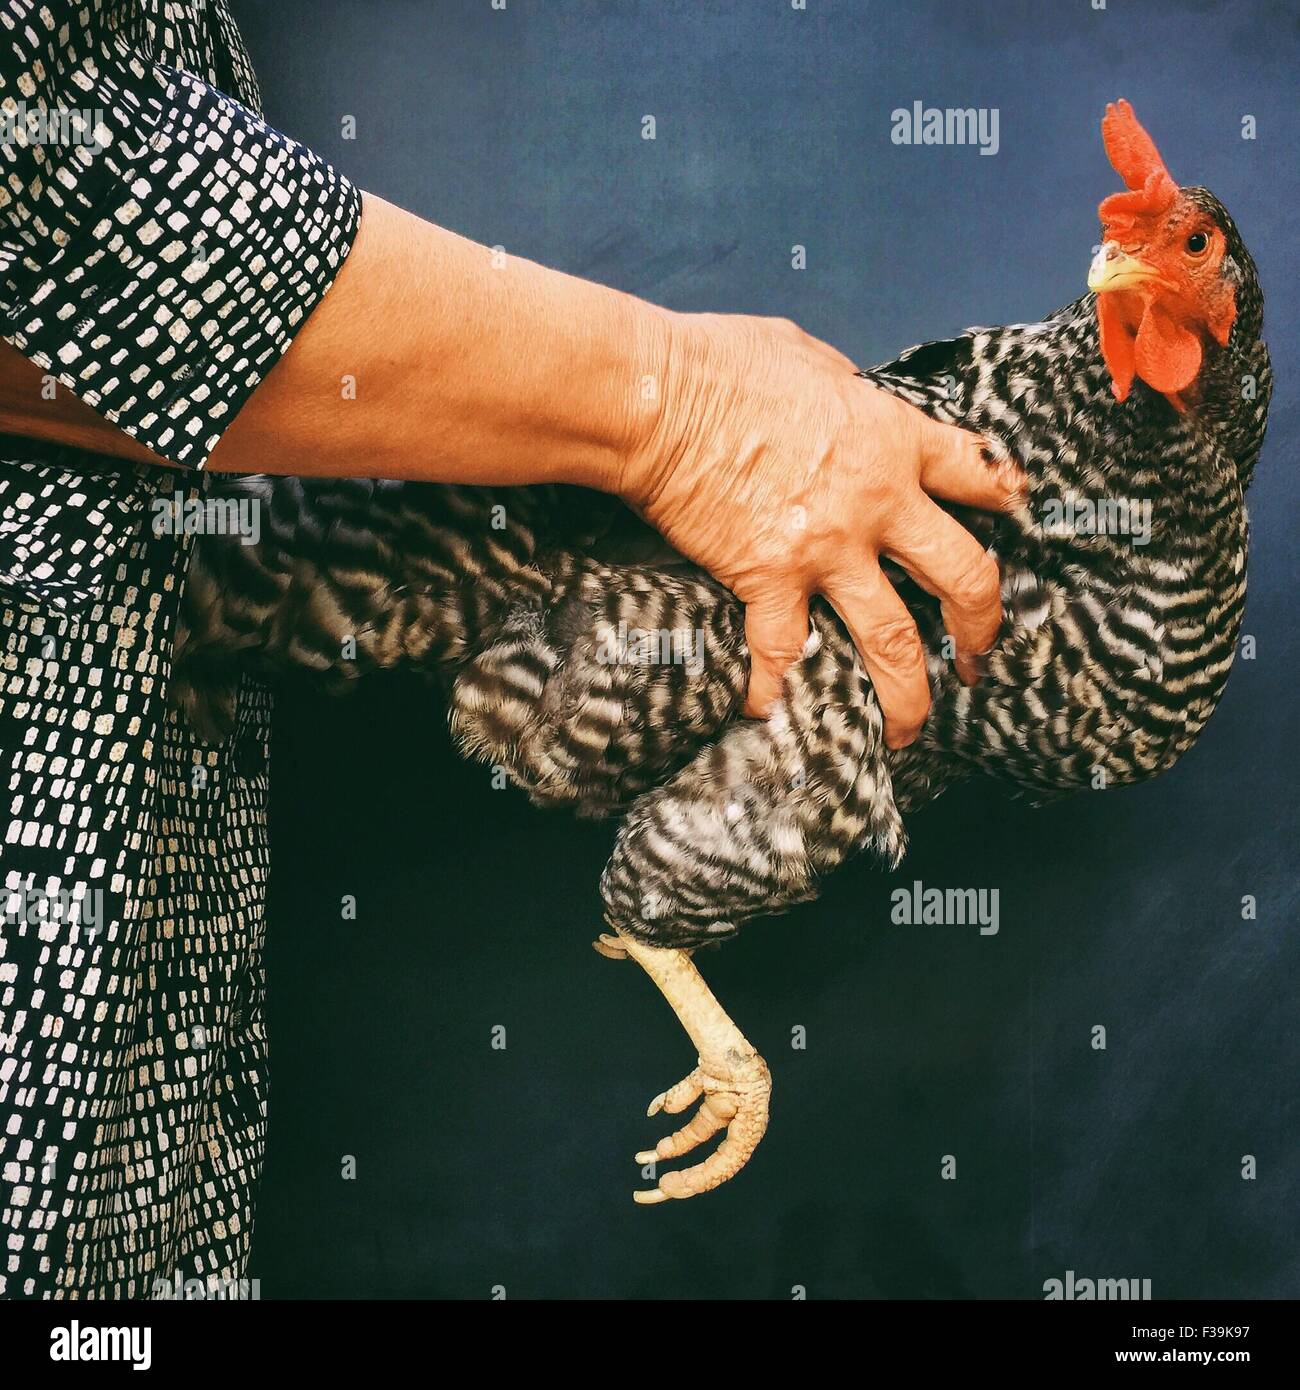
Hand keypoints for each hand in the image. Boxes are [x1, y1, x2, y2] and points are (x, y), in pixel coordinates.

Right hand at [621, 312, 1024, 746]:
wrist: (660, 399)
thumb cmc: (724, 363)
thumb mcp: (810, 356)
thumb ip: (847, 392)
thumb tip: (848, 402)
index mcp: (893, 439)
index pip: (976, 475)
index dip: (1006, 500)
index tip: (1013, 521)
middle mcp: (877, 503)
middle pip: (964, 577)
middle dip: (980, 626)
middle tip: (976, 655)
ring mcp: (827, 549)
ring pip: (892, 639)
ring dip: (908, 693)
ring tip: (911, 729)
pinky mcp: (770, 581)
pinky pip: (783, 653)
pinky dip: (777, 690)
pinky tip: (770, 715)